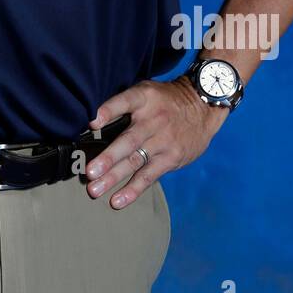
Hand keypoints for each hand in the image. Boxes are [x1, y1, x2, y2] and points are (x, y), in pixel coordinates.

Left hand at [84, 75, 227, 207]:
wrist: (202, 108)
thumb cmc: (165, 101)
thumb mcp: (146, 91)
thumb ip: (123, 104)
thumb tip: (92, 122)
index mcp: (144, 99)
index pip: (124, 102)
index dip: (107, 111)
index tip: (91, 123)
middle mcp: (153, 120)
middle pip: (128, 140)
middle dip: (108, 158)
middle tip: (90, 172)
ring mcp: (163, 141)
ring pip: (135, 161)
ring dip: (114, 177)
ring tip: (95, 189)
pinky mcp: (171, 158)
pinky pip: (149, 176)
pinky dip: (133, 189)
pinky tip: (117, 200)